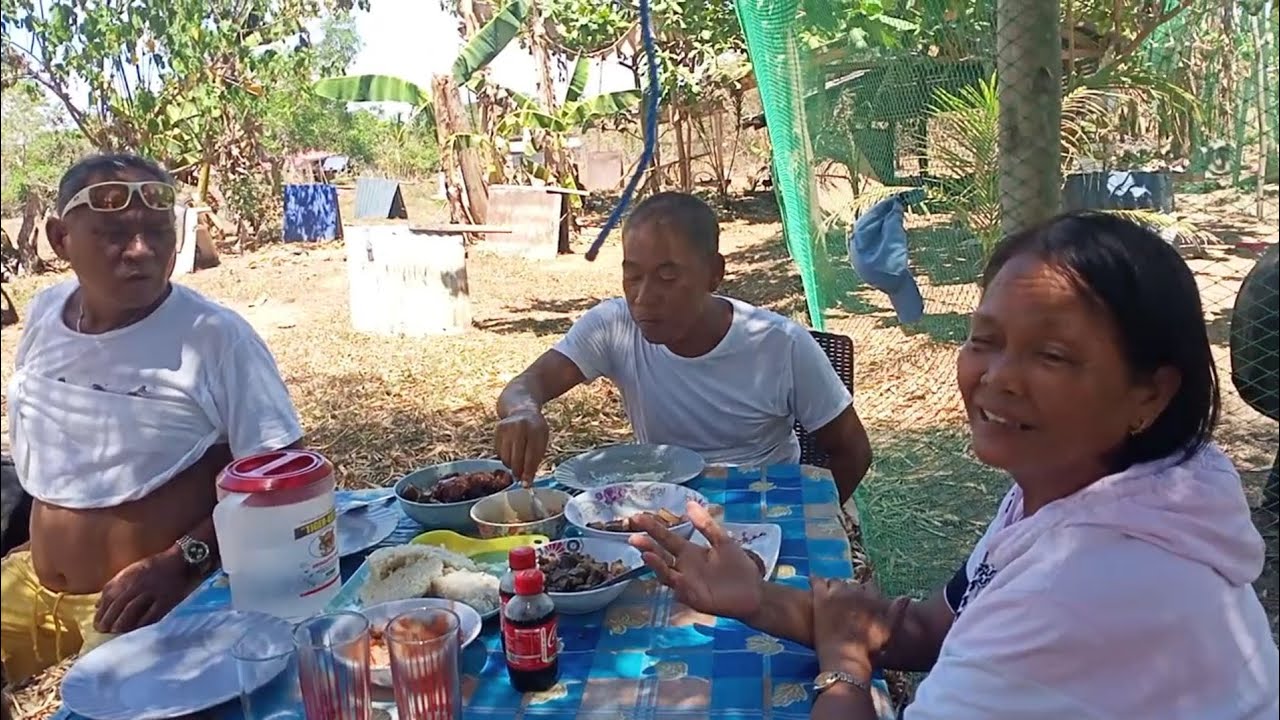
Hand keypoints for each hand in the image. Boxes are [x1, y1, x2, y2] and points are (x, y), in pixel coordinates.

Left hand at [94, 551, 189, 633]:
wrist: (183, 560)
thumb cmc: (155, 566)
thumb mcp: (131, 571)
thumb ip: (113, 586)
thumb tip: (96, 605)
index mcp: (129, 577)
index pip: (109, 596)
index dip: (101, 611)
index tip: (96, 622)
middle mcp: (138, 584)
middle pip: (118, 605)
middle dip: (108, 619)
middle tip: (103, 631)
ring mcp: (152, 593)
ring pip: (132, 610)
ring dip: (121, 623)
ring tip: (115, 631)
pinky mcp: (166, 601)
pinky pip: (151, 615)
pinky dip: (141, 624)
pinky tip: (135, 631)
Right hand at [494, 408, 549, 483]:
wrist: (522, 409)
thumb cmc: (535, 430)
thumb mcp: (542, 441)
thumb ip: (536, 460)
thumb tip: (527, 481)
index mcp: (536, 430)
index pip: (531, 456)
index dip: (529, 472)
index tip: (527, 484)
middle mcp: (521, 427)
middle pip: (517, 458)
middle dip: (518, 472)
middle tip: (520, 478)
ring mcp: (507, 427)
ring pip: (506, 457)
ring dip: (511, 465)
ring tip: (517, 463)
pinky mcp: (498, 429)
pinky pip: (499, 452)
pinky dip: (505, 457)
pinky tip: (511, 453)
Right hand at [629, 501, 764, 619]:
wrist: (754, 593)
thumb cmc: (738, 567)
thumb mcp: (723, 541)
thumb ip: (706, 525)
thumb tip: (689, 503)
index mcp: (689, 552)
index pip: (666, 538)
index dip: (652, 527)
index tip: (637, 517)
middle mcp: (683, 567)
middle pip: (660, 554)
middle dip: (646, 544)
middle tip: (632, 534)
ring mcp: (686, 583)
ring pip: (665, 572)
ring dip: (655, 562)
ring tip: (645, 551)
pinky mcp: (693, 596)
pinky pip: (679, 587)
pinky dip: (671, 578)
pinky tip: (666, 570)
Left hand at [811, 577, 908, 673]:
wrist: (845, 660)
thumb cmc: (868, 651)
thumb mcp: (887, 632)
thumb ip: (897, 613)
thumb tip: (906, 596)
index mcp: (871, 599)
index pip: (870, 587)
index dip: (866, 593)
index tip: (862, 600)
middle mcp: (855, 593)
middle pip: (852, 584)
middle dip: (850, 590)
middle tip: (845, 599)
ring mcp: (838, 594)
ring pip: (836, 581)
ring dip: (834, 586)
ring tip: (831, 592)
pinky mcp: (821, 598)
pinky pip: (817, 581)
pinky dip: (815, 580)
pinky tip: (813, 582)